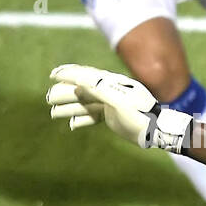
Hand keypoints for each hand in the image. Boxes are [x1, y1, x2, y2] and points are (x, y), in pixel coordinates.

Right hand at [46, 64, 191, 151]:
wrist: (157, 131)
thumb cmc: (140, 116)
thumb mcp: (119, 102)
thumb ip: (100, 90)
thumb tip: (80, 80)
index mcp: (111, 83)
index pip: (86, 76)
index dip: (69, 74)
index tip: (53, 75)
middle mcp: (109, 91)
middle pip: (82, 90)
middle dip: (64, 93)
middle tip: (48, 98)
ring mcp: (110, 103)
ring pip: (85, 103)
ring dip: (69, 107)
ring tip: (53, 112)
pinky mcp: (112, 116)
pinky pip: (93, 115)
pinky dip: (82, 119)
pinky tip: (72, 125)